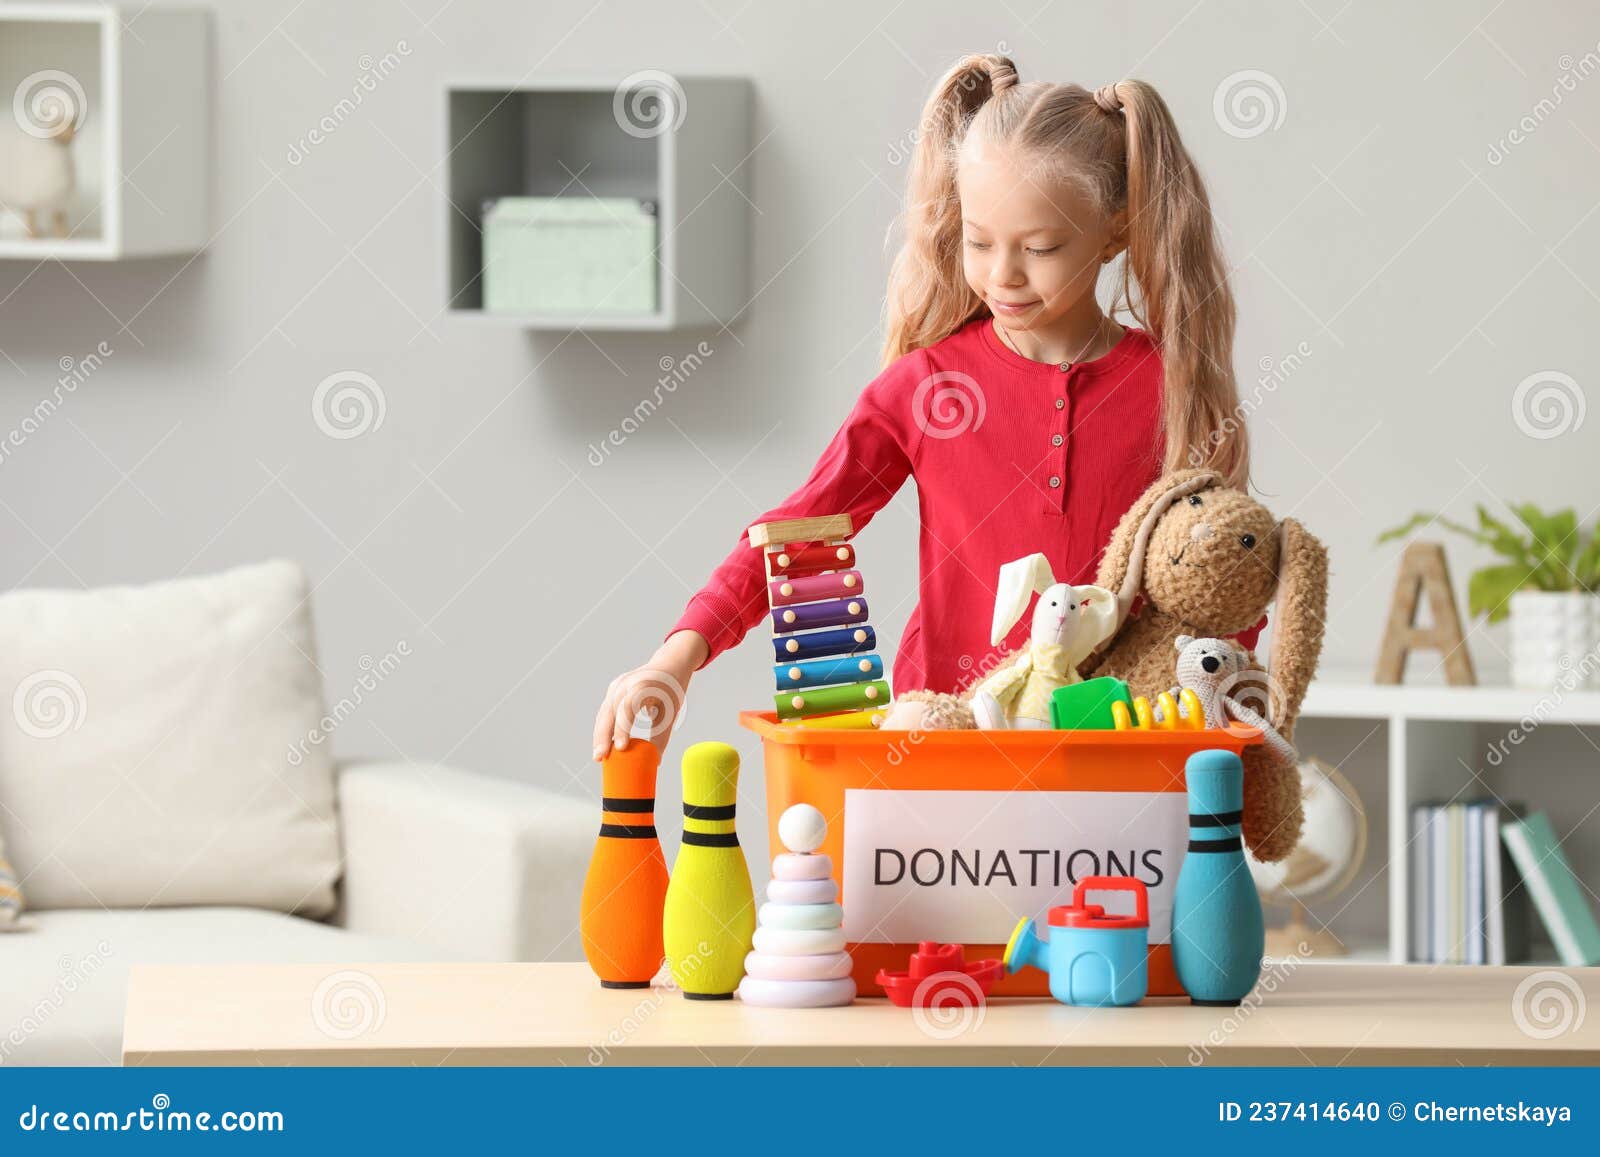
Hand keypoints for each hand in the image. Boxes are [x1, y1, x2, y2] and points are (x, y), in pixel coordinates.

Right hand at [592, 630, 707, 761]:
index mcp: (644, 686)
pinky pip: (606, 710)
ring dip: (599, 734)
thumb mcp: (671, 712)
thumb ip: (661, 736)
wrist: (669, 664)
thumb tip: (653, 762)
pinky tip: (603, 744)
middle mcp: (627, 683)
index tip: (620, 747)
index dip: (622, 728)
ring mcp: (617, 684)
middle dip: (603, 735)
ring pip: (604, 712)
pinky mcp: (613, 689)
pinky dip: (603, 727)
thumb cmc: (672, 690)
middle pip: (610, 711)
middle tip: (600, 758)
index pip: (628, 708)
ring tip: (599, 756)